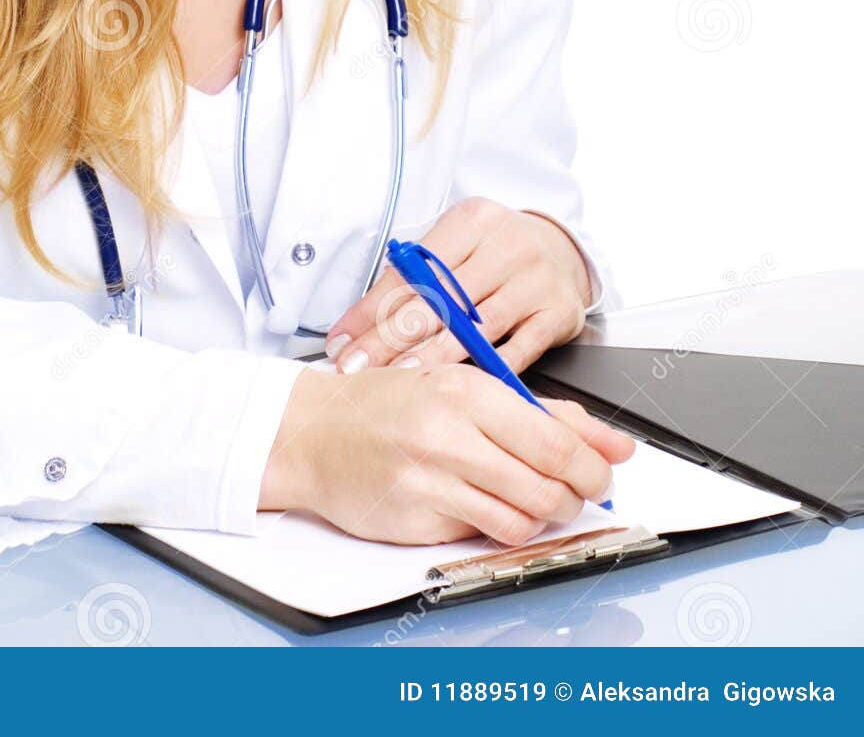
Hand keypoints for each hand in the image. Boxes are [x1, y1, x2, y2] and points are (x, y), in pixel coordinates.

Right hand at [259, 364, 635, 545]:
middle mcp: (449, 434)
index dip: (594, 467)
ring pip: (522, 520)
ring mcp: (431, 481)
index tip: (604, 473)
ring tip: (526, 499)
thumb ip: (540, 413)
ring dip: (538, 518)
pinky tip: (481, 506)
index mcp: (467, 391)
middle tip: (574, 493)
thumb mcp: (462, 388)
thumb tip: (613, 443)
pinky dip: (496, 527)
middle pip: (547, 486)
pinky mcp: (416, 521)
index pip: (557, 440)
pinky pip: (482, 536)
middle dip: (575, 498)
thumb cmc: (386, 406)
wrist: (312, 433)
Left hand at [324, 197, 593, 376]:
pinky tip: (457, 390)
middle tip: (358, 367)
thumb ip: (411, 280)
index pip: (414, 271)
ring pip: (477, 328)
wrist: (563, 251)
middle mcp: (507, 246)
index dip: (373, 309)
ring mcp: (536, 281)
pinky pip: (518, 351)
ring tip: (397, 380)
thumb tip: (351, 329)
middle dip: (391, 338)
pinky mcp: (559, 314)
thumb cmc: (494, 252)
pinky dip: (485, 373)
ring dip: (432, 358)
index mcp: (472, 221)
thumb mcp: (455, 246)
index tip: (343, 342)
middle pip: (440, 299)